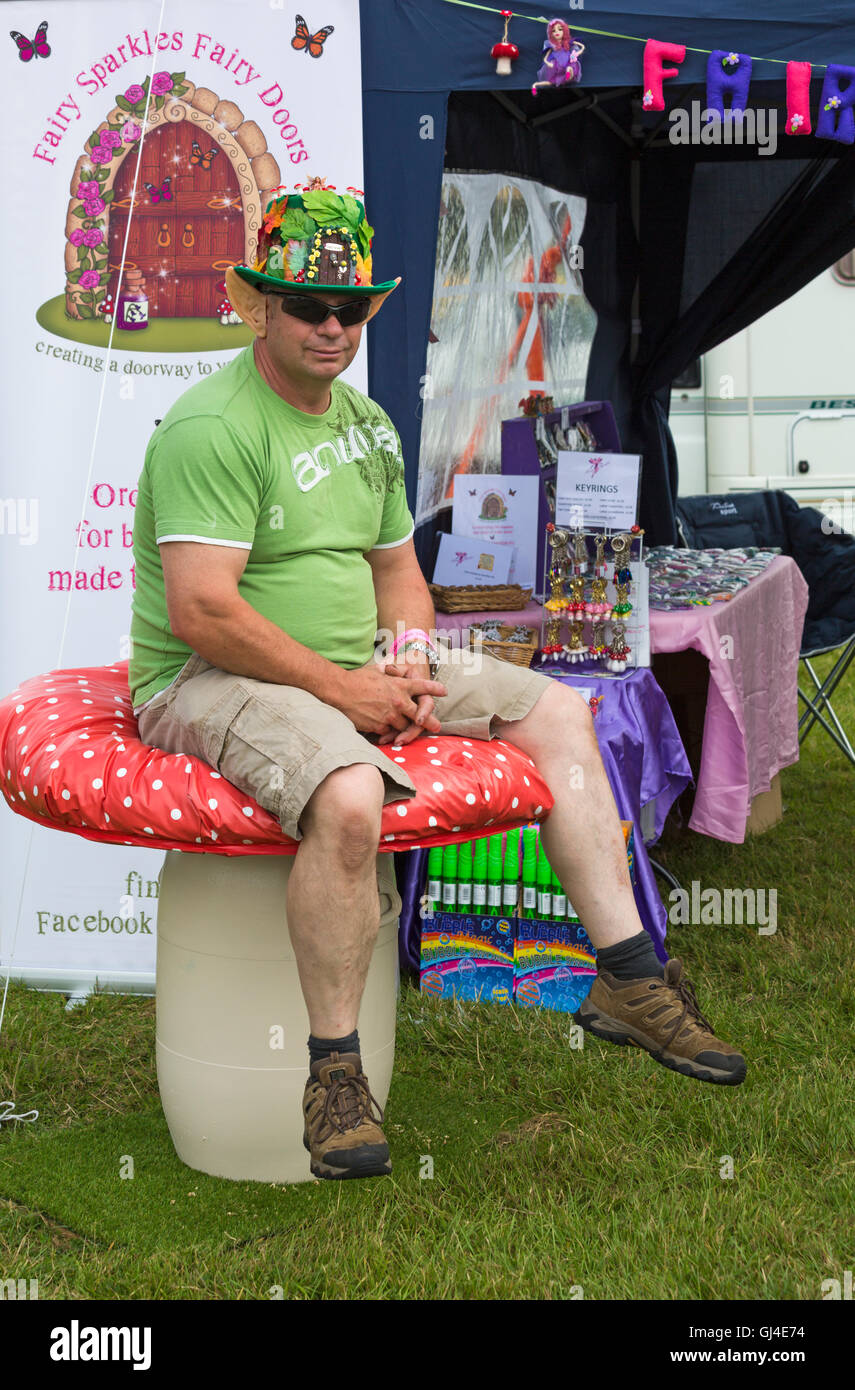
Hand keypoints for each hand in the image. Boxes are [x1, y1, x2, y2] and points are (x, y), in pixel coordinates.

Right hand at [329, 659, 446, 743]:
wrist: (340, 691)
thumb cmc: (356, 678)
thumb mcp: (376, 670)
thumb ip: (389, 671)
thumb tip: (392, 667)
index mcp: (399, 685)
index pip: (423, 686)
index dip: (435, 689)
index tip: (444, 691)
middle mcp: (398, 701)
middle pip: (421, 715)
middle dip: (430, 721)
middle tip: (437, 726)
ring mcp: (390, 715)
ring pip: (405, 727)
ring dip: (405, 729)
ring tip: (407, 734)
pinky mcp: (380, 726)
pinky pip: (390, 733)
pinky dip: (390, 734)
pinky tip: (388, 736)